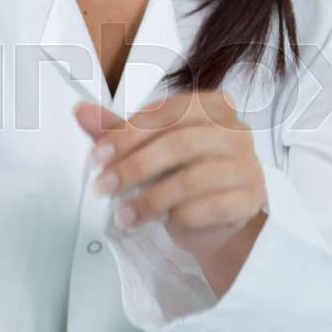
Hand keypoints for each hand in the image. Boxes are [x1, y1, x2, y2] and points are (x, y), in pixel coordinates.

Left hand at [75, 91, 267, 296]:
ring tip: (124, 215)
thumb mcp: (147, 148)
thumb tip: (80, 111)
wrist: (216, 220)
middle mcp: (234, 131)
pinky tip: (163, 224)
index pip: (168, 112)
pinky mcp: (250, 199)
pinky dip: (180, 217)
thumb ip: (116, 130)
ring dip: (150, 199)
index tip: (98, 157)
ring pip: (193, 179)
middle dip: (134, 167)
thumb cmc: (182, 175)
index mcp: (212, 107)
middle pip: (180, 143)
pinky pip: (211, 208)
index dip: (128, 134)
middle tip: (104, 187)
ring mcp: (247, 165)